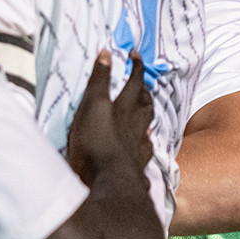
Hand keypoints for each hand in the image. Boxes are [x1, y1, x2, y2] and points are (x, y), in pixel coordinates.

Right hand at [65, 52, 153, 184]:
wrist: (110, 184)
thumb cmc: (96, 146)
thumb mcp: (92, 107)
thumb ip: (99, 82)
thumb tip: (106, 53)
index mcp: (123, 110)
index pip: (133, 83)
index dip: (135, 67)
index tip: (135, 54)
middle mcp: (134, 127)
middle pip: (144, 105)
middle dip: (144, 91)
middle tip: (143, 83)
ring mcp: (137, 147)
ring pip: (147, 126)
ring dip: (146, 115)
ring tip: (145, 109)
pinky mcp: (136, 166)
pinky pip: (145, 149)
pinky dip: (144, 142)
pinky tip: (143, 144)